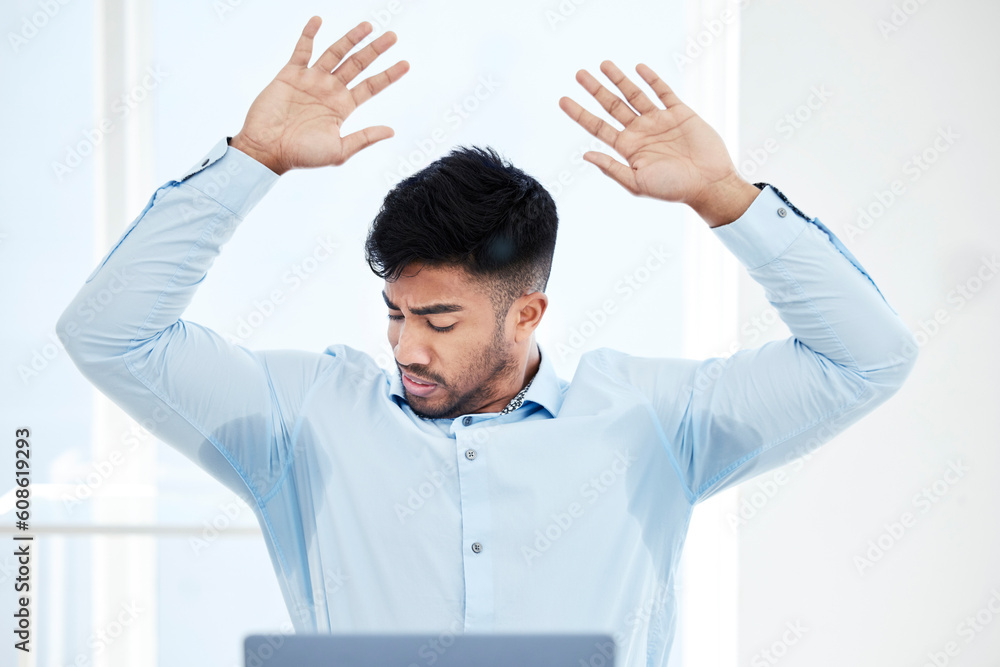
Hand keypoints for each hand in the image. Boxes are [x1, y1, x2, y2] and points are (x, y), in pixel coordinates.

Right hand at [231, 16, 408, 174]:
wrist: (267, 149)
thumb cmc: (302, 155)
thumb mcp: (339, 150)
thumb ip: (364, 138)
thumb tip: (391, 130)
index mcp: (343, 107)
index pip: (371, 86)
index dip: (389, 75)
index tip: (406, 63)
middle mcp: (330, 90)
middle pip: (357, 64)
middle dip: (375, 50)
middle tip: (393, 36)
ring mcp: (311, 80)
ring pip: (335, 53)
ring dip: (351, 38)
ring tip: (368, 25)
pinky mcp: (290, 74)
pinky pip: (302, 50)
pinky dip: (309, 34)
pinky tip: (318, 20)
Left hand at [559, 61, 757, 225]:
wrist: (709, 184)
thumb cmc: (673, 189)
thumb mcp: (637, 183)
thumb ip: (612, 168)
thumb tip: (585, 154)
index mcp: (628, 149)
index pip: (598, 126)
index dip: (579, 113)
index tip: (562, 100)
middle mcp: (640, 132)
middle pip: (612, 106)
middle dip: (595, 90)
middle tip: (578, 74)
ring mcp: (659, 121)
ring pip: (634, 94)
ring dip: (619, 79)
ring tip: (603, 64)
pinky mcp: (680, 114)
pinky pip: (664, 92)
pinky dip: (652, 79)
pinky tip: (639, 68)